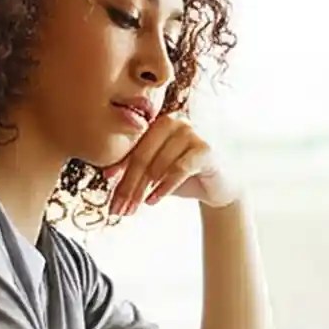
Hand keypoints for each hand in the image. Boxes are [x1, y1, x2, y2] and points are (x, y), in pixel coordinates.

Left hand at [103, 112, 240, 215]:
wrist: (221, 186)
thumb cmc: (186, 176)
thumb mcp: (157, 171)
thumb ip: (136, 168)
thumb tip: (107, 176)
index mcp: (160, 122)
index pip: (134, 147)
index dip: (119, 168)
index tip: (107, 187)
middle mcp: (175, 121)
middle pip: (143, 156)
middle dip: (128, 185)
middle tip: (118, 207)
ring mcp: (193, 133)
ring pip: (158, 165)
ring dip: (143, 190)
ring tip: (134, 207)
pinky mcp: (206, 149)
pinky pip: (178, 170)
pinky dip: (164, 187)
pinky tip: (153, 201)